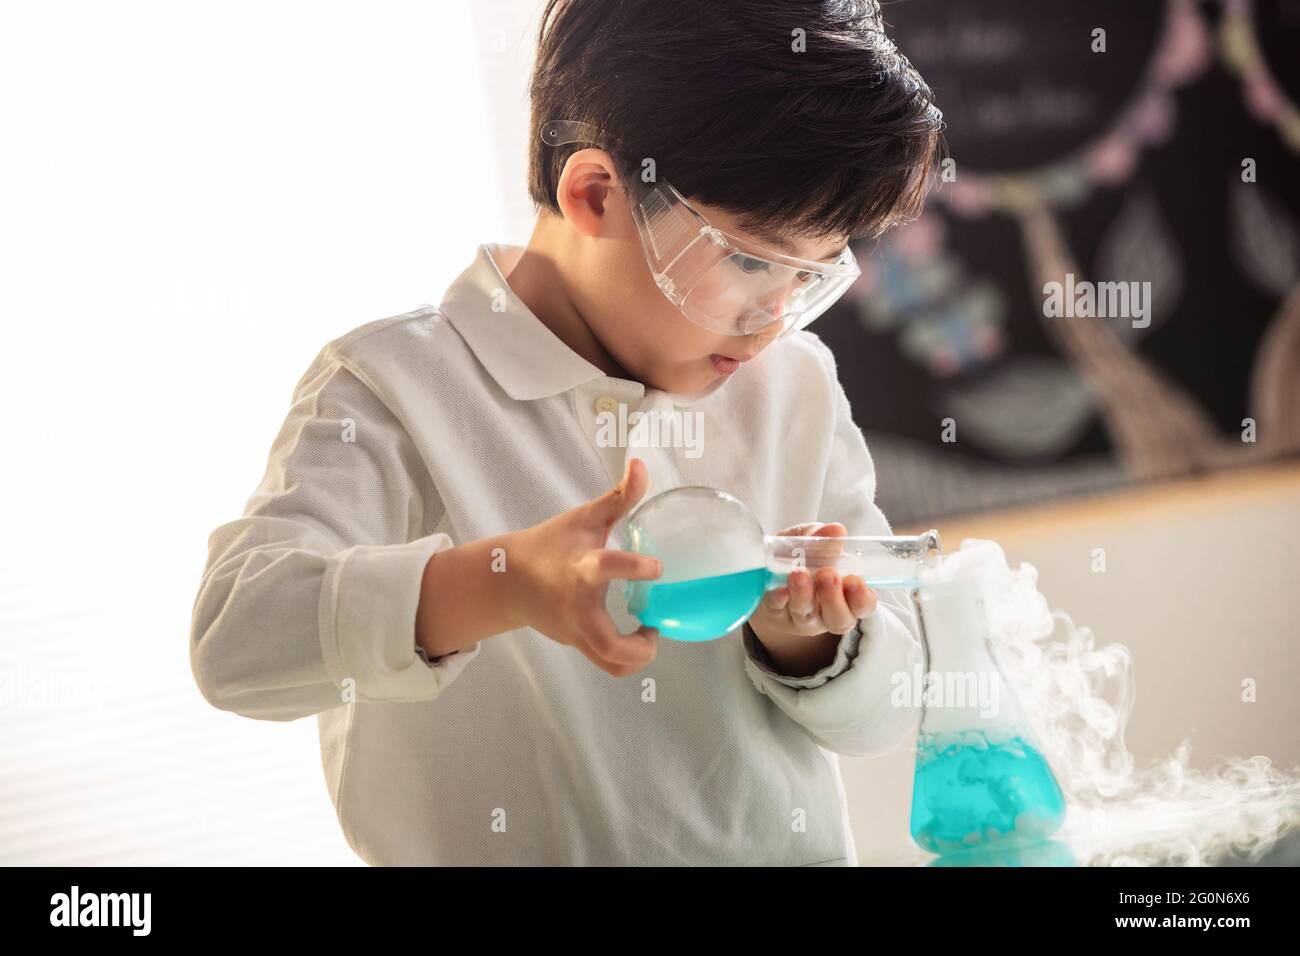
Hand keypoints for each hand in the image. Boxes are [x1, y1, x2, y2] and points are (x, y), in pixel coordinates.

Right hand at [512, 457, 661, 676]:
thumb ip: (619, 496)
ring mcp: (575, 632)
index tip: (657, 567)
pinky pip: (605, 664)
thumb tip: (641, 464)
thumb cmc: (552, 544)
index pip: (606, 569)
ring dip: (637, 658)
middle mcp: (577, 608)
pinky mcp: (576, 644)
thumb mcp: (584, 518)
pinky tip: (637, 638)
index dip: (635, 567)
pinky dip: (625, 659)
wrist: (508, 579)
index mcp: (581, 570)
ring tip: (649, 635)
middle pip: (609, 644)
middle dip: (641, 646)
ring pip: (610, 664)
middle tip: (654, 624)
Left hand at [746, 522, 877, 676]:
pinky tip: (780, 587)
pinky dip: (779, 597)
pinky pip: (778, 608)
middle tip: (828, 574)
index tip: (856, 581)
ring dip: (804, 595)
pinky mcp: (776, 614)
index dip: (862, 598)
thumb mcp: (813, 541)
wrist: (767, 572)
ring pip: (808, 616)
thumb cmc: (801, 557)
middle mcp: (827, 613)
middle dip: (833, 598)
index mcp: (847, 596)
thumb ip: (825, 539)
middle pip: (838, 619)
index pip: (863, 606)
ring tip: (799, 573)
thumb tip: (837, 530)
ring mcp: (802, 618)